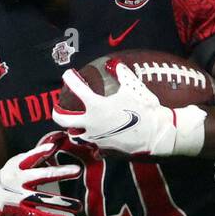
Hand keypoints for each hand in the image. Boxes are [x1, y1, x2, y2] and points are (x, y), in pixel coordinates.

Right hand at [0, 132, 83, 215]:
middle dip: (60, 173)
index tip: (53, 146)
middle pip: (41, 176)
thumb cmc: (13, 175)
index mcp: (18, 165)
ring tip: (78, 205)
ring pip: (43, 199)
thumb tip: (59, 138)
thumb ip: (39, 153)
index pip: (31, 156)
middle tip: (78, 170)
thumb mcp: (21, 162)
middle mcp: (19, 180)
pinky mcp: (23, 212)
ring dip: (62, 202)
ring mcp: (20, 197)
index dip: (41, 151)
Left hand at [53, 64, 204, 156]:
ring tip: (78, 125)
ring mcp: (96, 139)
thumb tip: (115, 64)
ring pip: (76, 136)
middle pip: (63, 119)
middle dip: (57, 112)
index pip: (76, 88)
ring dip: (75, 130)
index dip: (70, 79)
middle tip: (59, 108)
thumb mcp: (133, 88)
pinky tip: (97, 140)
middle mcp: (91, 124)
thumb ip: (122, 75)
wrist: (157, 134)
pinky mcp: (104, 151)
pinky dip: (94, 144)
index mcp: (96, 106)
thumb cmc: (145, 109)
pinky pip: (93, 148)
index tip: (68, 75)